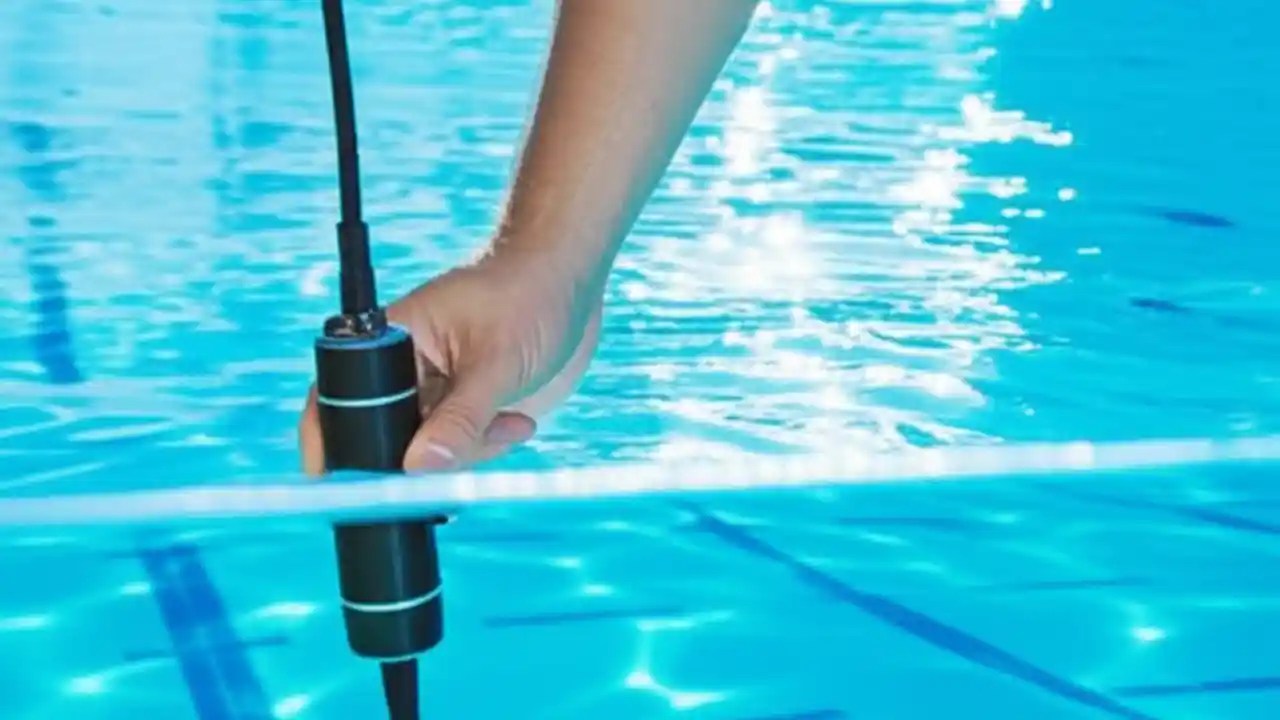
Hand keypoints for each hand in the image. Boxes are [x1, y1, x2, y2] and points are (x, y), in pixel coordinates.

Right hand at [299, 245, 601, 473]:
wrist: (568, 285)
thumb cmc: (529, 297)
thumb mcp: (497, 363)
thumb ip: (460, 418)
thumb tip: (418, 467)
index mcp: (389, 339)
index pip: (341, 399)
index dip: (342, 444)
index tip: (362, 483)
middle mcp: (400, 367)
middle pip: (385, 438)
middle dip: (427, 456)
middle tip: (473, 445)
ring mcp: (429, 390)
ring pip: (426, 452)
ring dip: (469, 449)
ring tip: (510, 422)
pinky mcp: (458, 407)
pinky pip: (456, 448)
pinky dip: (484, 445)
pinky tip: (515, 422)